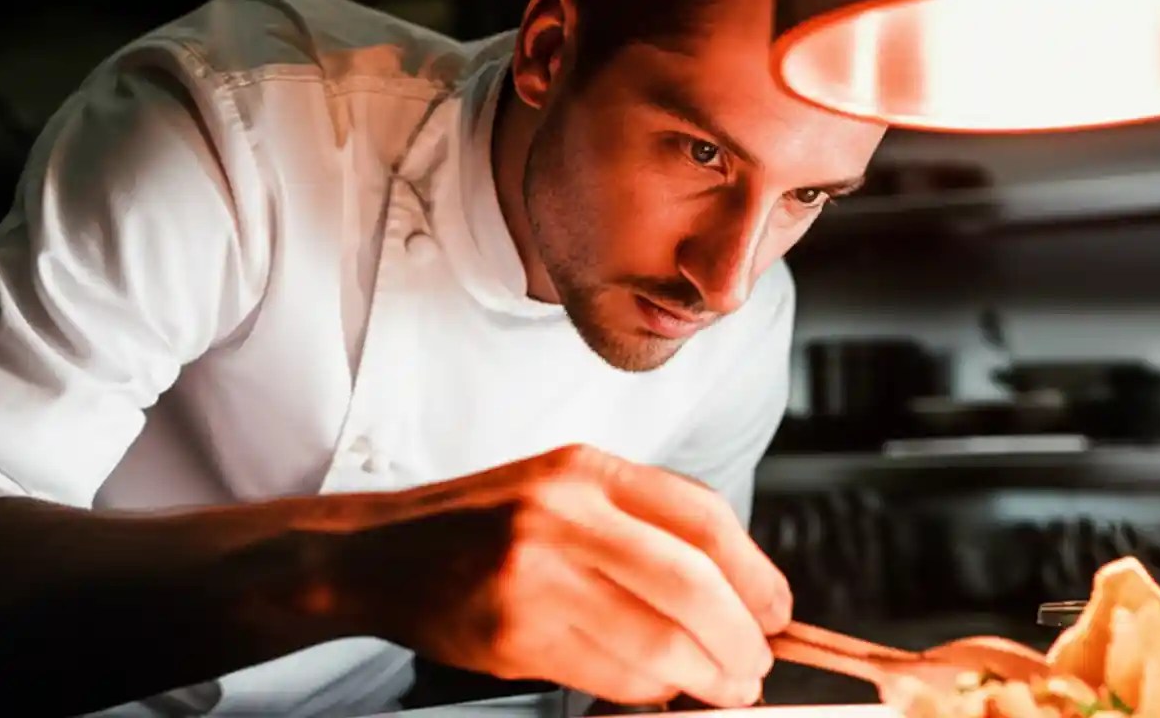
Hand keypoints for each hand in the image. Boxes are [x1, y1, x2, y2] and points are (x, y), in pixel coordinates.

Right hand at [321, 444, 791, 707]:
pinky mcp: (511, 634)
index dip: (756, 572)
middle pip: (691, 583)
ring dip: (706, 675)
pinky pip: (610, 673)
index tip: (777, 608)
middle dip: (741, 636)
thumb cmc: (483, 524)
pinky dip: (651, 690)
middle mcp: (562, 514)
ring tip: (724, 685)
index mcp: (585, 469)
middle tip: (758, 662)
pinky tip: (663, 689)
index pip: (702, 517)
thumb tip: (736, 582)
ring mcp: (534, 576)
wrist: (383, 553)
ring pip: (657, 639)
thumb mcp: (564, 488)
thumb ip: (643, 521)